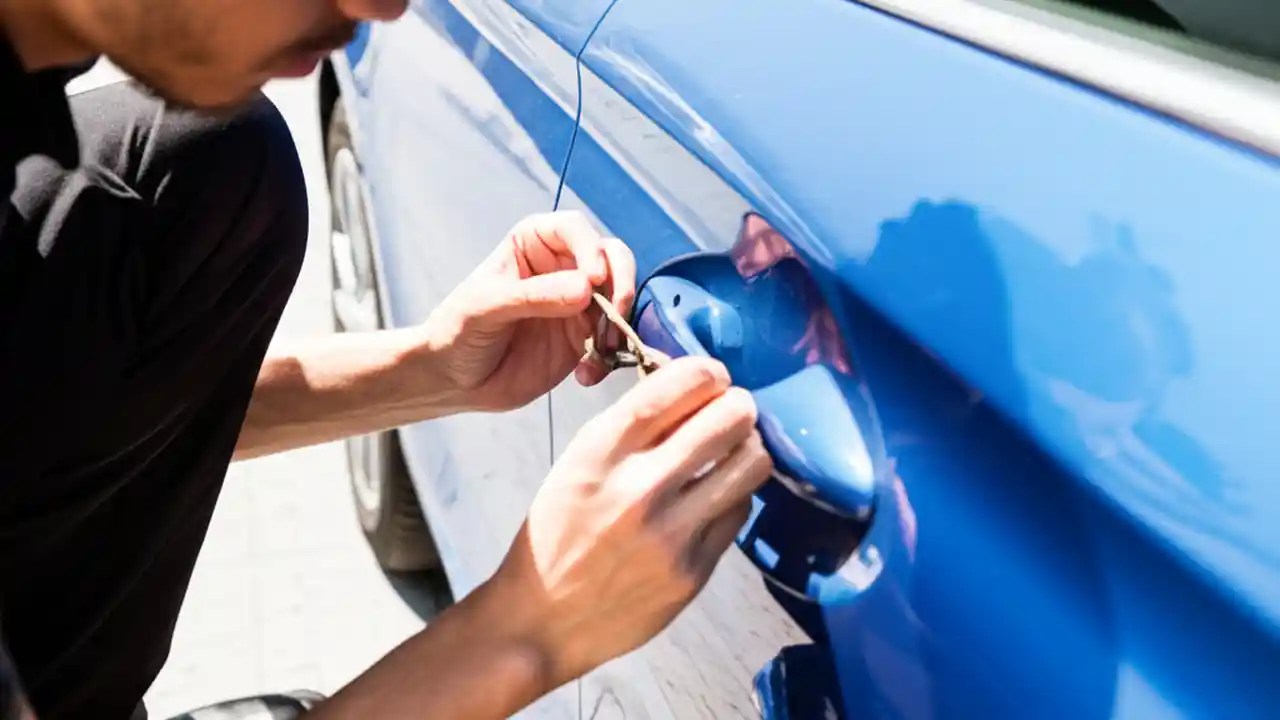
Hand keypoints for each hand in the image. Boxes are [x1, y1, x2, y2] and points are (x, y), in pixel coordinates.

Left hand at [422, 211, 635, 411]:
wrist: (453, 380)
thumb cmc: (457, 330)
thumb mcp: (487, 308)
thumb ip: (534, 296)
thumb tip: (585, 288)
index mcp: (534, 243)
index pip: (574, 229)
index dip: (591, 249)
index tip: (593, 279)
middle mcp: (562, 268)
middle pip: (610, 258)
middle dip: (621, 283)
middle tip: (616, 312)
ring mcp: (576, 304)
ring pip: (618, 299)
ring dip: (619, 325)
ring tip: (600, 351)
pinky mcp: (582, 338)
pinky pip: (612, 340)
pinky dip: (609, 357)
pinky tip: (586, 375)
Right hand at [487, 356, 773, 686]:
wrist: (543, 620)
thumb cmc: (557, 534)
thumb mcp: (576, 465)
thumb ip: (630, 427)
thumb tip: (691, 388)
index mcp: (601, 453)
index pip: (677, 386)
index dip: (708, 371)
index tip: (713, 376)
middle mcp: (638, 489)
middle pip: (730, 418)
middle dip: (738, 407)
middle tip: (732, 413)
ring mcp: (671, 534)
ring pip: (751, 463)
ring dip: (748, 449)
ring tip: (732, 454)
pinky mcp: (694, 571)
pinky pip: (741, 511)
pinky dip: (734, 497)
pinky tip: (715, 500)